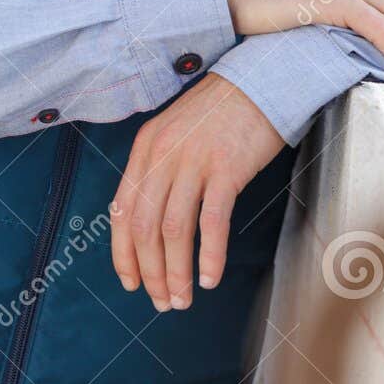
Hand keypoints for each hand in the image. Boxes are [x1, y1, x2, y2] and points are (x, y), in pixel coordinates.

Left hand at [110, 72, 284, 311]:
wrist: (260, 80)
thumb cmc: (221, 113)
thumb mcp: (175, 134)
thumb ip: (160, 170)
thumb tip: (151, 223)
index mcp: (145, 148)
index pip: (122, 211)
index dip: (123, 254)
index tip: (132, 283)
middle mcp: (162, 154)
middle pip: (144, 226)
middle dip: (151, 272)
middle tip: (162, 302)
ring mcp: (193, 160)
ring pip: (173, 230)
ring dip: (176, 272)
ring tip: (182, 300)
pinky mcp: (225, 167)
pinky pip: (211, 222)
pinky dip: (208, 256)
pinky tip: (209, 278)